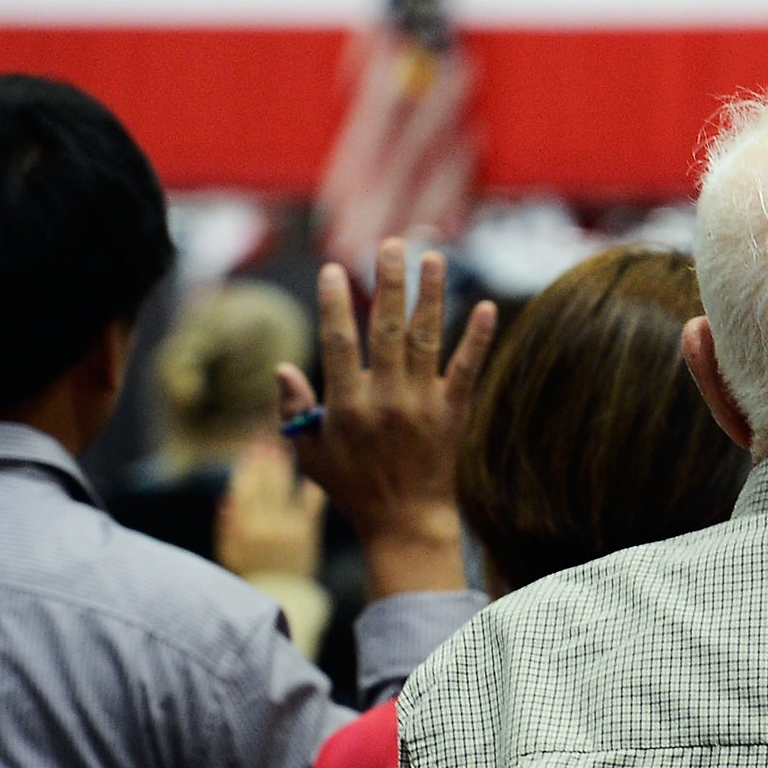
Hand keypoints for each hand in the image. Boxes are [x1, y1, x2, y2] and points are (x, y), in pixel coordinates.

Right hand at [216, 439, 323, 580]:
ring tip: (282, 447)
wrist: (281, 598)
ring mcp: (288, 527)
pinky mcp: (308, 532)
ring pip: (284, 488)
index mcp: (240, 529)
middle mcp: (264, 525)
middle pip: (263, 483)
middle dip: (264, 460)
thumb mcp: (229, 553)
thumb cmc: (251, 574)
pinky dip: (311, 486)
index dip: (246, 467)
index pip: (242, 489)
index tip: (250, 450)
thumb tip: (228, 499)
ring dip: (283, 466)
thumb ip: (227, 527)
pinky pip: (311, 503)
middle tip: (266, 441)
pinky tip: (311, 472)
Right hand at [278, 238, 497, 597]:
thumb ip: (295, 410)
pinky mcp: (454, 413)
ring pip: (428, 339)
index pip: (340, 344)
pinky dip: (477, 339)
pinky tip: (485, 307)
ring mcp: (423, 404)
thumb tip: (281, 368)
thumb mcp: (311, 453)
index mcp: (347, 406)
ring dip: (432, 296)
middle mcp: (386, 399)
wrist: (405, 522)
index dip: (336, 305)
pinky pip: (467, 369)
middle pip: (388, 329)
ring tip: (434, 258)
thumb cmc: (353, 487)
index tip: (334, 270)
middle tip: (392, 245)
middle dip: (390, 283)